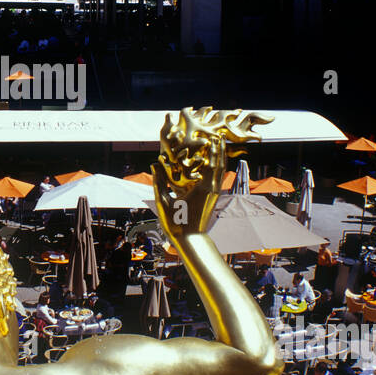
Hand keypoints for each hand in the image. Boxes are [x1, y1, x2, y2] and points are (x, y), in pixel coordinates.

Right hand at [153, 107, 272, 234]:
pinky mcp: (213, 197)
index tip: (211, 135)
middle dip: (219, 149)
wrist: (190, 239)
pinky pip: (218, 177)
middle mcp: (212, 189)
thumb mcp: (164, 202)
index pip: (209, 163)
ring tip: (220, 144)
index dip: (211, 149)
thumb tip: (154, 163)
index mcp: (202, 188)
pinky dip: (218, 166)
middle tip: (219, 134)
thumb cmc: (176, 223)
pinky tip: (216, 162)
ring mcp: (214, 193)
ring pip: (220, 171)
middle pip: (219, 164)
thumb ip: (159, 181)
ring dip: (220, 156)